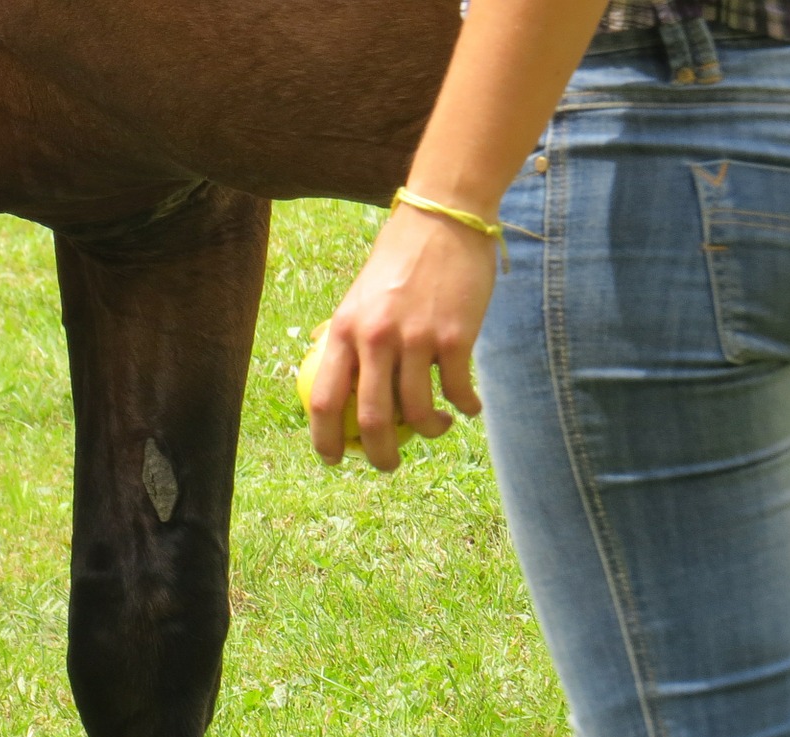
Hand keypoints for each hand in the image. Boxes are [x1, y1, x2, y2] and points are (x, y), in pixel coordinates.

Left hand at [308, 204, 494, 471]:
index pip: (325, 399)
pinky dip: (464, 408)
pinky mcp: (457, 336)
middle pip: (373, 419)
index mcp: (344, 330)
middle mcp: (376, 338)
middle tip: (388, 464)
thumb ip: (345, 331)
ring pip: (419, 412)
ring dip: (430, 431)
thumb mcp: (359, 294)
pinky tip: (467, 409)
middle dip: (380, 455)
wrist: (444, 219)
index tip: (334, 459)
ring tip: (437, 427)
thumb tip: (321, 360)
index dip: (325, 439)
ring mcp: (417, 338)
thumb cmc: (399, 259)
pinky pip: (458, 390)